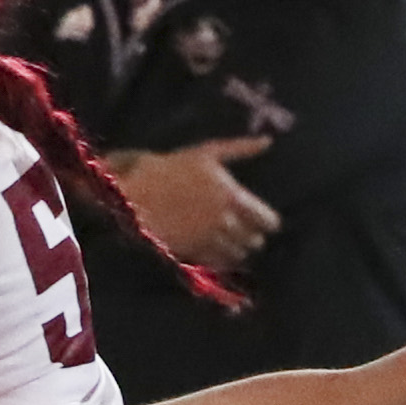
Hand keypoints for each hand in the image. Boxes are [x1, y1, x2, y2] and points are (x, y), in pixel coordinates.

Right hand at [114, 136, 279, 270]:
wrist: (137, 192)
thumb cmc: (173, 168)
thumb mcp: (208, 152)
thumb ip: (241, 148)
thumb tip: (268, 141)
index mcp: (233, 196)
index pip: (267, 221)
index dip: (268, 222)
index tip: (264, 221)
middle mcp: (224, 221)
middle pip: (254, 241)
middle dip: (252, 236)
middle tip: (244, 229)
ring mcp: (208, 239)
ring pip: (238, 255)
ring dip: (238, 249)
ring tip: (229, 239)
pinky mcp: (193, 253)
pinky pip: (218, 263)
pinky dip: (221, 259)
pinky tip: (216, 249)